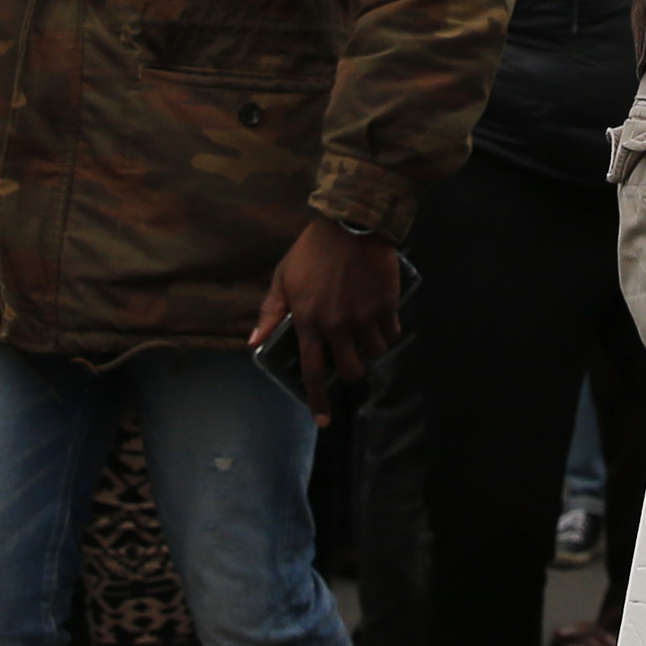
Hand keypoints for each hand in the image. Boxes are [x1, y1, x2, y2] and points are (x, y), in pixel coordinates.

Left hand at [250, 219, 402, 425]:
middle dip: (353, 370)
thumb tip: (253, 343)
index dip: (318, 401)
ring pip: (375, 353)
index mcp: (308, 322)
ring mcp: (364, 316)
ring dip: (372, 348)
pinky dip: (388, 331)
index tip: (324, 421)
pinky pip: (392, 332)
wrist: (352, 223)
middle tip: (351, 356)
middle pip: (352, 370)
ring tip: (367, 332)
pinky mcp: (387, 304)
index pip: (313, 372)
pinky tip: (382, 317)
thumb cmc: (312, 252)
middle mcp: (337, 325)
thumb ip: (270, 312)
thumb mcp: (283, 278)